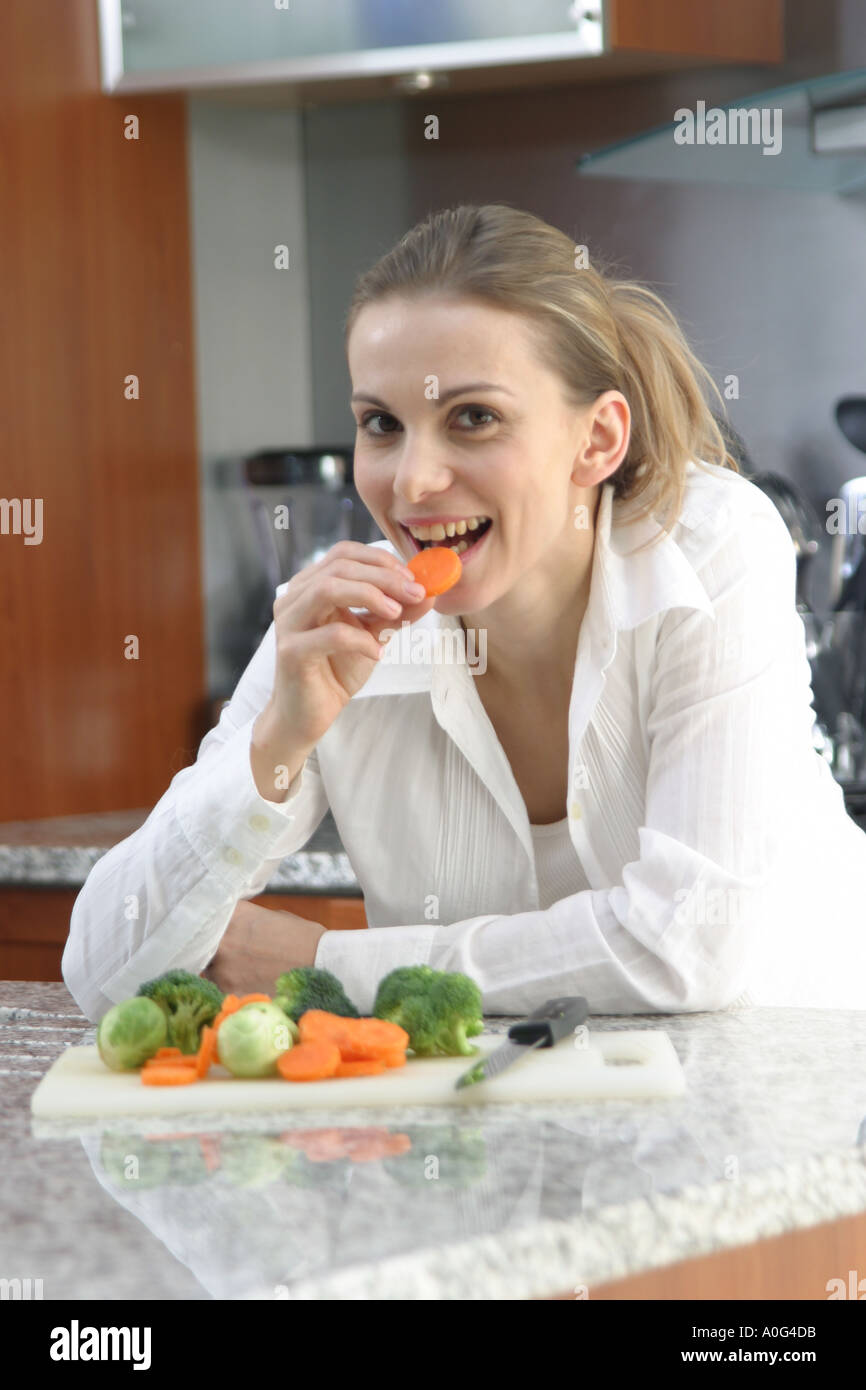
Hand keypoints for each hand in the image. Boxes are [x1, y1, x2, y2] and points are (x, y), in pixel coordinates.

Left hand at [201, 899, 325, 995]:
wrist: (324, 964)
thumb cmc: (304, 938)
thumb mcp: (273, 917)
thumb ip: (247, 921)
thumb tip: (234, 928)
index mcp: (233, 914)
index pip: (202, 915)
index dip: (204, 923)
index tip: (206, 927)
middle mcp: (222, 938)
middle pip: (198, 944)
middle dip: (206, 948)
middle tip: (223, 953)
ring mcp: (222, 967)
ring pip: (206, 969)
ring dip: (216, 970)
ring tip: (238, 973)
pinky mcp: (229, 992)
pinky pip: (217, 990)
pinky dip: (226, 990)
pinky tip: (242, 988)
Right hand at [265, 540, 432, 750]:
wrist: (308, 715)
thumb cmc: (336, 670)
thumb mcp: (373, 635)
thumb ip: (397, 613)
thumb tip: (430, 592)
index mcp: (310, 586)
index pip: (343, 553)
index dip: (380, 560)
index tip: (413, 578)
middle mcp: (294, 598)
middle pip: (339, 567)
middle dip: (383, 577)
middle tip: (415, 593)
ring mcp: (289, 624)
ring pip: (328, 589)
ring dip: (370, 596)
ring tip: (397, 614)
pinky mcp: (291, 652)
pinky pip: (330, 634)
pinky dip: (360, 640)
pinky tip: (376, 653)